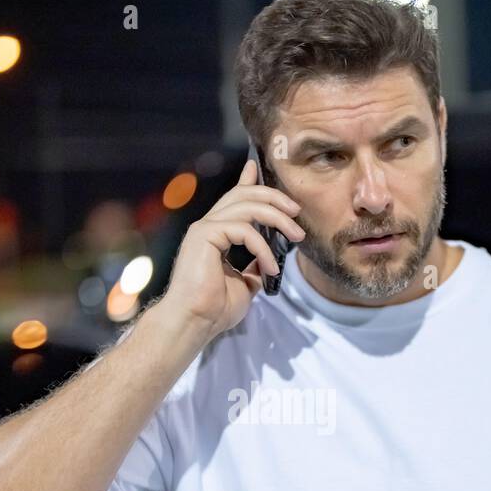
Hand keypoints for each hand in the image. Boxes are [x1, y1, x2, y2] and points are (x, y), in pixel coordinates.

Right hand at [161, 157, 304, 339]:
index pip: (234, 200)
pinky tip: (271, 267)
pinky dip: (263, 248)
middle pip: (244, 195)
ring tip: (296, 237)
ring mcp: (204, 228)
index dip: (247, 182)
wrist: (194, 323)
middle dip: (274, 198)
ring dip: (278, 219)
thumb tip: (268, 261)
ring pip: (248, 206)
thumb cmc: (214, 310)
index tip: (255, 168)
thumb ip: (254, 267)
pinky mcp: (204, 235)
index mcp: (215, 234)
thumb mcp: (244, 285)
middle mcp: (208, 226)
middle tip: (297, 212)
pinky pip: (244, 230)